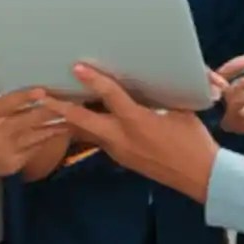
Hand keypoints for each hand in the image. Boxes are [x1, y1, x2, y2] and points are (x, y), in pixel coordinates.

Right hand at [0, 88, 68, 178]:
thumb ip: (10, 103)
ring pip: (37, 136)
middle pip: (26, 121)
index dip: (25, 97)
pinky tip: (66, 130)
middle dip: (50, 111)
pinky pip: (37, 148)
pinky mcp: (15, 165)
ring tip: (76, 116)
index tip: (43, 91)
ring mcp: (6, 152)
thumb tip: (40, 92)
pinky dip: (52, 138)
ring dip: (58, 126)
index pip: (7, 104)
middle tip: (72, 101)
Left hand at [43, 64, 220, 202]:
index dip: (93, 80)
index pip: (111, 96)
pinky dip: (92, 129)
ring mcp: (119, 151)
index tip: (76, 68)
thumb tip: (155, 77)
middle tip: (43, 96)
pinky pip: (101, 140)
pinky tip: (89, 121)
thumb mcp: (180, 111)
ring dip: (73, 120)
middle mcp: (122, 137)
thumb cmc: (193, 140)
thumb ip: (161, 95)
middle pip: (83, 121)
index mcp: (138, 121)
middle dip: (61, 108)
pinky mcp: (122, 160)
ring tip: (58, 106)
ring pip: (88, 132)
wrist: (199, 176)